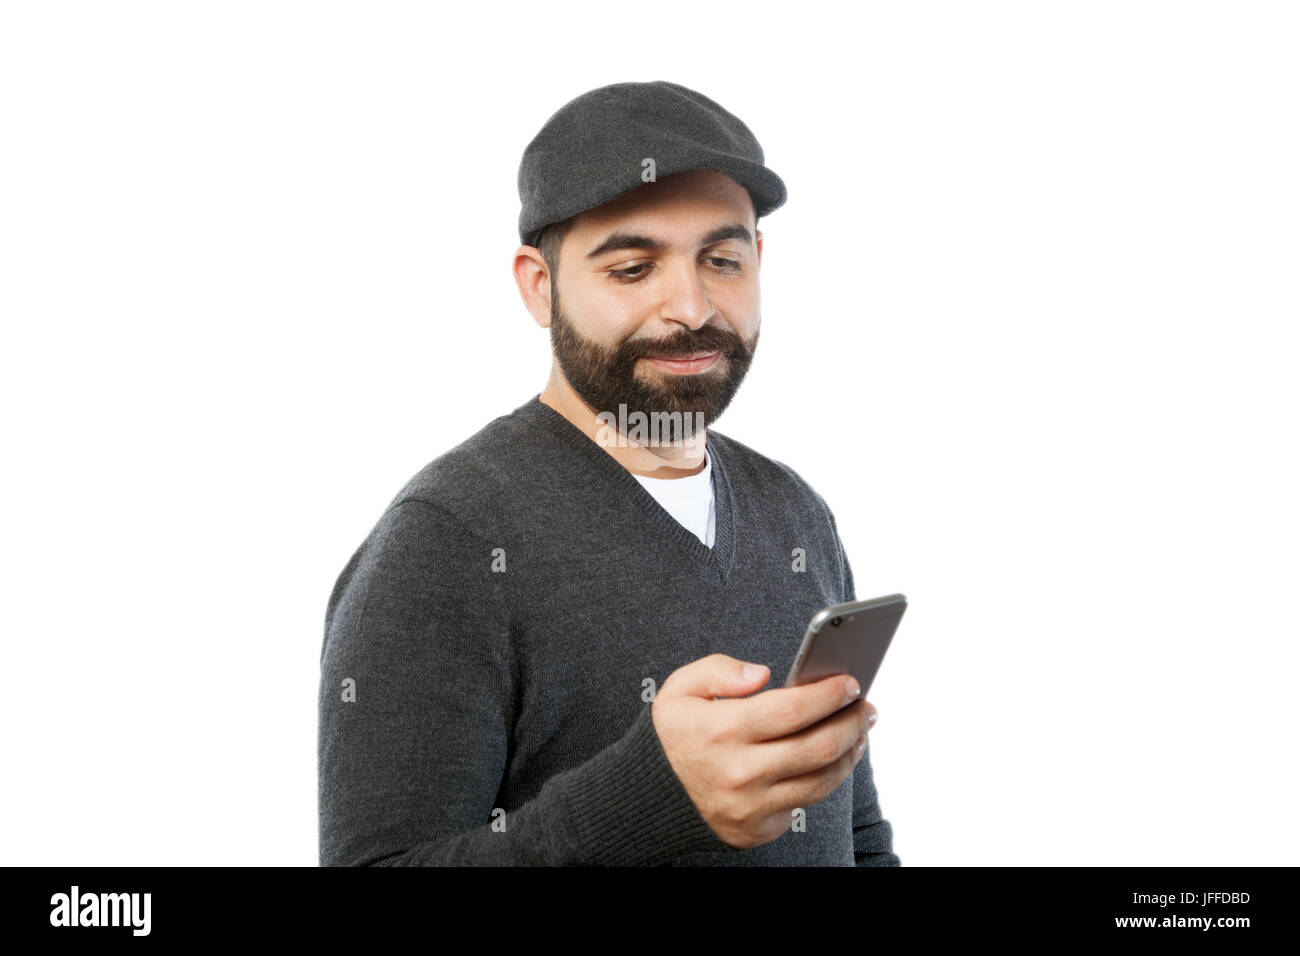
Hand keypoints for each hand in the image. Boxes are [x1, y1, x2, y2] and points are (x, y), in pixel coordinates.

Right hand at [650, 653, 876, 849]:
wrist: (646, 798)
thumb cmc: (670, 737)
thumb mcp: (678, 690)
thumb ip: (718, 670)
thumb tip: (761, 674)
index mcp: (721, 731)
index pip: (792, 710)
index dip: (828, 694)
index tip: (849, 682)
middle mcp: (739, 772)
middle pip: (818, 747)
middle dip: (852, 722)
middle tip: (865, 706)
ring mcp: (751, 806)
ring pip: (821, 780)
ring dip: (850, 753)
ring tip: (859, 731)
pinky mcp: (758, 829)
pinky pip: (804, 803)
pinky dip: (826, 778)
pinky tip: (833, 758)